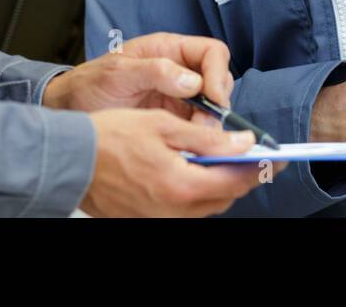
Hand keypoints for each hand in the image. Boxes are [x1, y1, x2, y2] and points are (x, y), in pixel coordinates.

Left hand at [43, 32, 232, 124]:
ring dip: (209, 123)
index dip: (218, 73)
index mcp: (167, 50)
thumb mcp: (117, 74)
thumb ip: (154, 71)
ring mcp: (177, 96)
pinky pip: (197, 126)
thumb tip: (192, 81)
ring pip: (212, 107)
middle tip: (203, 124)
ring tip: (193, 138)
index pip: (211, 52)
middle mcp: (178, 70)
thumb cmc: (89, 85)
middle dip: (217, 102)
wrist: (70, 111)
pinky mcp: (173, 119)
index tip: (212, 97)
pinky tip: (186, 146)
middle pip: (219, 79)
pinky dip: (198, 137)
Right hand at [80, 109, 275, 216]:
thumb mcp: (163, 125)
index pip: (236, 180)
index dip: (260, 167)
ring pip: (205, 208)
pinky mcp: (147, 221)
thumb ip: (207, 137)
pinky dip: (193, 193)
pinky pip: (183, 212)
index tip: (276, 158)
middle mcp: (174, 212)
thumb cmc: (109, 136)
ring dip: (216, 185)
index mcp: (181, 185)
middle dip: (239, 176)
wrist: (68, 160)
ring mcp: (160, 220)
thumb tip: (244, 143)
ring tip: (214, 159)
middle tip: (246, 155)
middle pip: (224, 198)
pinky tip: (186, 172)